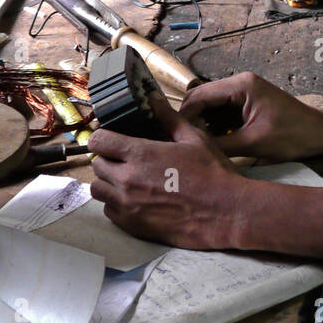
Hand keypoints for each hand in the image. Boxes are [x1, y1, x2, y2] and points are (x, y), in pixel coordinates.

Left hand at [88, 94, 247, 249]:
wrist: (225, 212)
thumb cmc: (213, 173)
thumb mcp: (194, 139)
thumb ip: (168, 118)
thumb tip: (153, 98)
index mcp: (141, 154)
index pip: (99, 141)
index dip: (104, 137)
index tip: (113, 139)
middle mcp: (128, 179)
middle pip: (97, 165)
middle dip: (109, 159)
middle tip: (127, 159)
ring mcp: (127, 204)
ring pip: (98, 189)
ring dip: (108, 182)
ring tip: (128, 180)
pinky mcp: (132, 224)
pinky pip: (109, 210)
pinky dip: (116, 203)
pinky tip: (135, 199)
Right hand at [178, 71, 322, 160]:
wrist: (321, 134)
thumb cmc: (293, 136)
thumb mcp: (252, 144)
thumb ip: (218, 144)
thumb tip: (189, 149)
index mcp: (241, 85)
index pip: (199, 96)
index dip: (183, 117)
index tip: (172, 137)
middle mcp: (240, 82)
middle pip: (202, 98)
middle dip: (191, 120)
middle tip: (184, 143)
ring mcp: (245, 90)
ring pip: (211, 105)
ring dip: (203, 123)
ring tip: (197, 145)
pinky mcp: (249, 101)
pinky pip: (223, 110)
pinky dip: (216, 125)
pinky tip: (213, 142)